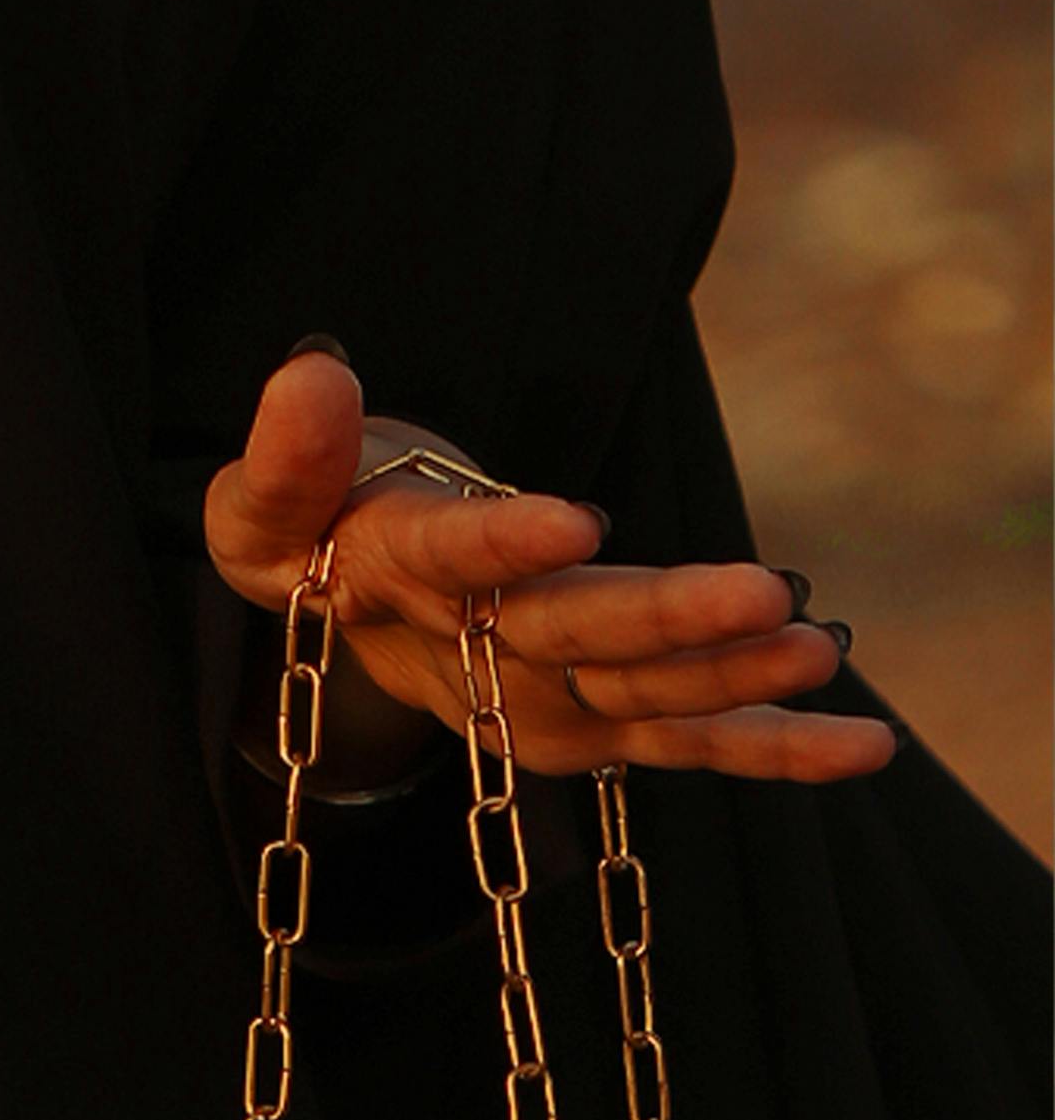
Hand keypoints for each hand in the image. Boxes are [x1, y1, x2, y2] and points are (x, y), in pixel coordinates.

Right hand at [205, 344, 891, 787]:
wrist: (333, 629)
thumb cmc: (297, 534)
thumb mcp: (255, 501)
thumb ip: (285, 450)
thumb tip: (316, 372)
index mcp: (392, 581)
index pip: (452, 558)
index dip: (508, 545)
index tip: (573, 517)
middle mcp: (478, 657)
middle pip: (579, 638)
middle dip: (674, 621)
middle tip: (769, 593)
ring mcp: (548, 703)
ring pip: (650, 696)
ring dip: (740, 678)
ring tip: (825, 648)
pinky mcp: (600, 724)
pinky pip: (694, 743)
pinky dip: (778, 747)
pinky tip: (865, 742)